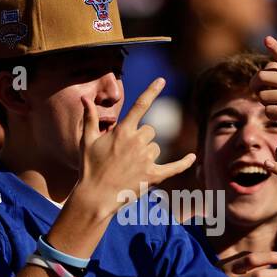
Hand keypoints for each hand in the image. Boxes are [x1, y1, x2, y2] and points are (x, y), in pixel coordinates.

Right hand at [74, 77, 195, 218]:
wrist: (95, 196)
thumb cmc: (89, 167)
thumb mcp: (86, 141)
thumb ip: (89, 118)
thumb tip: (84, 98)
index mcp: (122, 131)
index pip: (140, 105)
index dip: (152, 91)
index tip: (162, 80)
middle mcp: (137, 142)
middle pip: (150, 131)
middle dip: (140, 138)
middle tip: (125, 154)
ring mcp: (146, 159)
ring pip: (156, 148)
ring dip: (147, 154)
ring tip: (130, 167)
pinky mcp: (153, 175)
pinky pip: (174, 166)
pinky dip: (183, 162)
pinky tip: (192, 156)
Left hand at [251, 36, 276, 132]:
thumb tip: (257, 77)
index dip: (275, 47)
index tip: (266, 39)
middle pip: (261, 76)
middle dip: (254, 85)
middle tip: (256, 89)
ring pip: (261, 95)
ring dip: (263, 101)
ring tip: (275, 102)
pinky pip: (266, 109)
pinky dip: (269, 113)